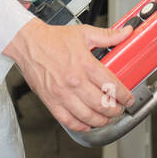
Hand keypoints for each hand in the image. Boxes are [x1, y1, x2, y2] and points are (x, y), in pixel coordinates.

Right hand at [3, 20, 133, 131]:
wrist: (28, 43)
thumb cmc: (53, 39)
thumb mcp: (84, 33)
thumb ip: (107, 35)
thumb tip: (126, 32)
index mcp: (85, 64)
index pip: (111, 85)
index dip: (124, 96)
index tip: (128, 99)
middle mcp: (74, 81)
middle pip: (102, 104)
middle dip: (115, 110)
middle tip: (119, 109)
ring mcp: (62, 94)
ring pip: (87, 116)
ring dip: (101, 120)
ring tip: (106, 118)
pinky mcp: (50, 101)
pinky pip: (68, 120)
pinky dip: (80, 125)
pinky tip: (87, 124)